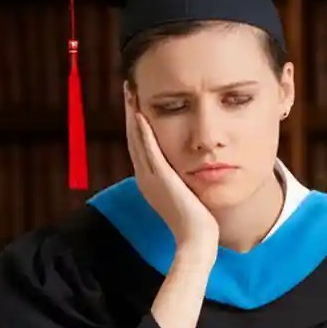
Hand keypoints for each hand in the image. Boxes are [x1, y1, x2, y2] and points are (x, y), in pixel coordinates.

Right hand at [125, 99, 218, 260]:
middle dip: (131, 111)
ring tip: (131, 92)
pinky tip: (141, 114)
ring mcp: (151, 178)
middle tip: (128, 87)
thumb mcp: (185, 193)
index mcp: (149, 180)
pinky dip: (143, 133)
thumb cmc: (197, 221)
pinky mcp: (161, 179)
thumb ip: (180, 179)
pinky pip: (150, 151)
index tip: (136, 101)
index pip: (139, 144)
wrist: (197, 240)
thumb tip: (185, 167)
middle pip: (133, 137)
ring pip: (137, 140)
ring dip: (133, 115)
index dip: (135, 122)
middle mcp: (145, 177)